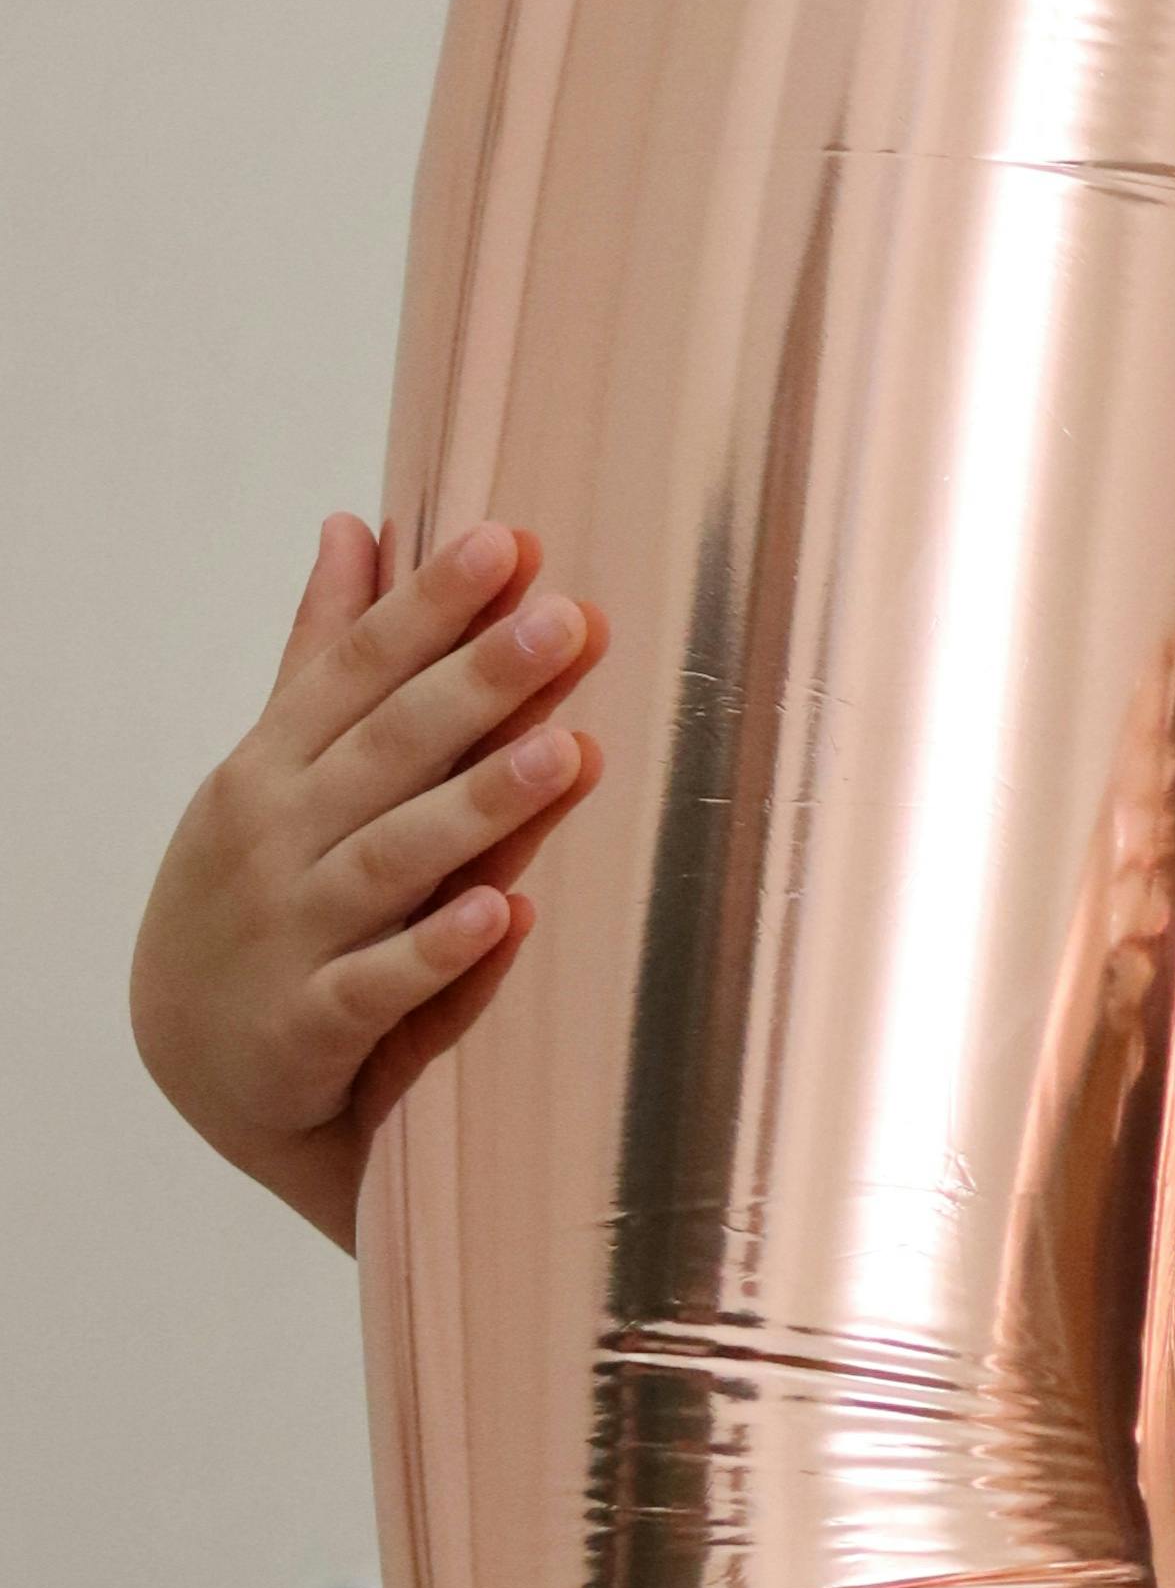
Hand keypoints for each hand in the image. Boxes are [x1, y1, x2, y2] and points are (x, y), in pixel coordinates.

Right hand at [129, 515, 605, 1250]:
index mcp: (272, 764)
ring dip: (481, 807)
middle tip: (568, 621)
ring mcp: (292, 935)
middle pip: (388, 750)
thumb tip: (351, 525)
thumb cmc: (256, 891)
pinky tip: (503, 913)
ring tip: (568, 751)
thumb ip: (324, 654)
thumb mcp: (272, 765)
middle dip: (477, 683)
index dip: (430, 607)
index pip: (357, 670)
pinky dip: (441, 956)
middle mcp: (278, 839)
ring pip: (394, 861)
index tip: (507, 542)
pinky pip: (382, 988)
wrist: (194, 1063)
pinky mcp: (311, 1029)